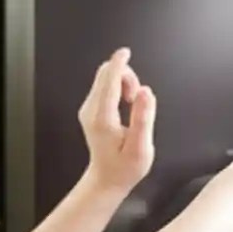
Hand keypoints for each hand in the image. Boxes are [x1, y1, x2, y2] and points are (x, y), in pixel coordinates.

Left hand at [77, 48, 155, 193]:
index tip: (125, 52)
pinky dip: (118, 88)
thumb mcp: (141, 147)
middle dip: (126, 75)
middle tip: (138, 97)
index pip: (109, 81)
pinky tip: (126, 105)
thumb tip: (144, 91)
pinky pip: (104, 87)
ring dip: (123, 82)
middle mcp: (91, 111)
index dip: (119, 64)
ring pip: (104, 78)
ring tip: (133, 103)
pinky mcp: (90, 110)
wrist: (107, 179)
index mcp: (103, 118)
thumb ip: (143, 117)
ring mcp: (88, 109)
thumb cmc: (125, 168)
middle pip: (105, 74)